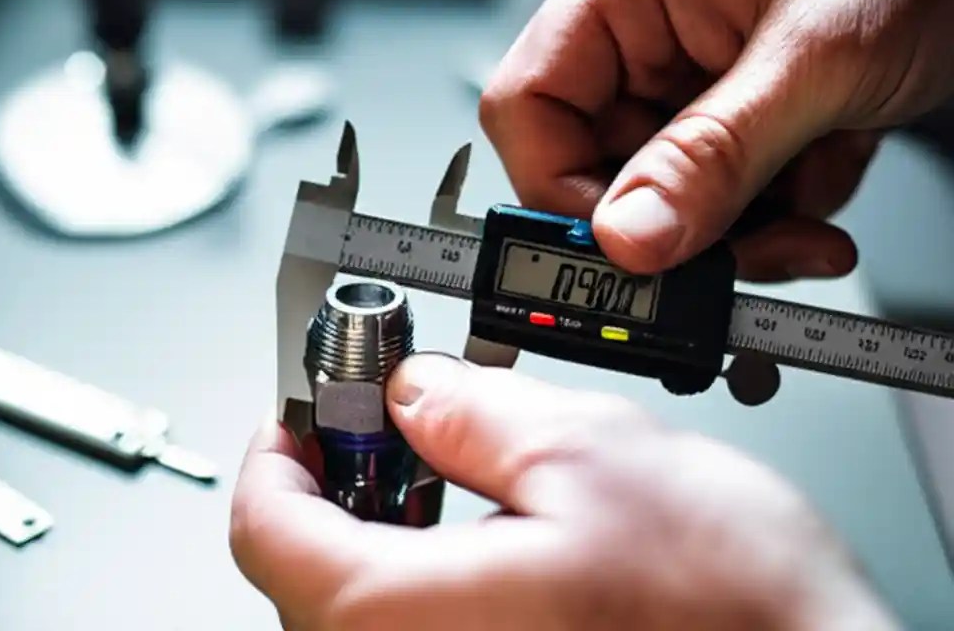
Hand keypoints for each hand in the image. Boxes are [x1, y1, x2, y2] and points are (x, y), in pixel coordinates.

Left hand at [230, 353, 897, 629]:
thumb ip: (472, 411)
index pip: (266, 528)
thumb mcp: (589, 454)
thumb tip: (418, 392)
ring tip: (458, 478)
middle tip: (392, 427)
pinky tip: (493, 544)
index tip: (306, 410)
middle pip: (310, 572)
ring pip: (367, 610)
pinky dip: (434, 584)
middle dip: (344, 483)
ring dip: (390, 533)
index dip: (278, 450)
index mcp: (396, 617)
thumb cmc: (734, 613)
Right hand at [479, 0, 953, 280]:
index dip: (562, 195)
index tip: (628, 254)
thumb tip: (627, 239)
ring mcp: (689, 58)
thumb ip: (716, 154)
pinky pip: (722, 176)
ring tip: (814, 193)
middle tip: (751, 253)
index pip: (531, 110)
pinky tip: (829, 159)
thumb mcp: (819, 52)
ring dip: (744, 217)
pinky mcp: (735, 90)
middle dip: (681, 222)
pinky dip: (778, 194)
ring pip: (668, 186)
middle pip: (600, 161)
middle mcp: (644, 23)